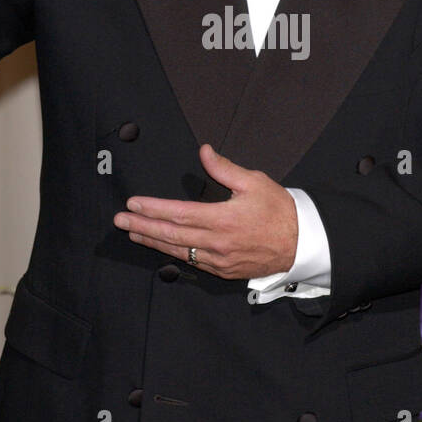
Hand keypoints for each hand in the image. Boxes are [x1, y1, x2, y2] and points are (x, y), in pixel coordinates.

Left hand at [113, 144, 298, 279]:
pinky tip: (162, 247)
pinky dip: (174, 253)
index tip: (133, 202)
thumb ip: (224, 168)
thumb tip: (203, 151)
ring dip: (152, 241)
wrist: (302, 243)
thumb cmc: (279, 210)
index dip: (152, 208)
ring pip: (178, 251)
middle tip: (120, 219)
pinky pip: (193, 262)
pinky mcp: (224, 271)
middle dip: (142, 225)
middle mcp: (217, 242)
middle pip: (171, 234)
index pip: (178, 213)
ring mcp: (219, 260)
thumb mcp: (254, 181)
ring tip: (133, 232)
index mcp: (223, 218)